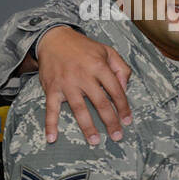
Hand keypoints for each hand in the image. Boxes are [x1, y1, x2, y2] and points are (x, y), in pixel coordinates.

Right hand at [36, 26, 132, 144]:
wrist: (53, 38)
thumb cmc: (84, 47)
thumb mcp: (108, 51)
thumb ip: (121, 69)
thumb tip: (125, 89)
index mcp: (99, 67)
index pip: (116, 91)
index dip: (123, 107)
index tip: (127, 121)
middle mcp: (83, 76)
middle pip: (100, 103)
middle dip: (110, 121)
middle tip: (117, 136)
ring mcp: (66, 83)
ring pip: (79, 108)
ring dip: (87, 126)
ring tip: (94, 141)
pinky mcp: (51, 88)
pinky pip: (50, 109)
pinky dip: (50, 124)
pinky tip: (52, 138)